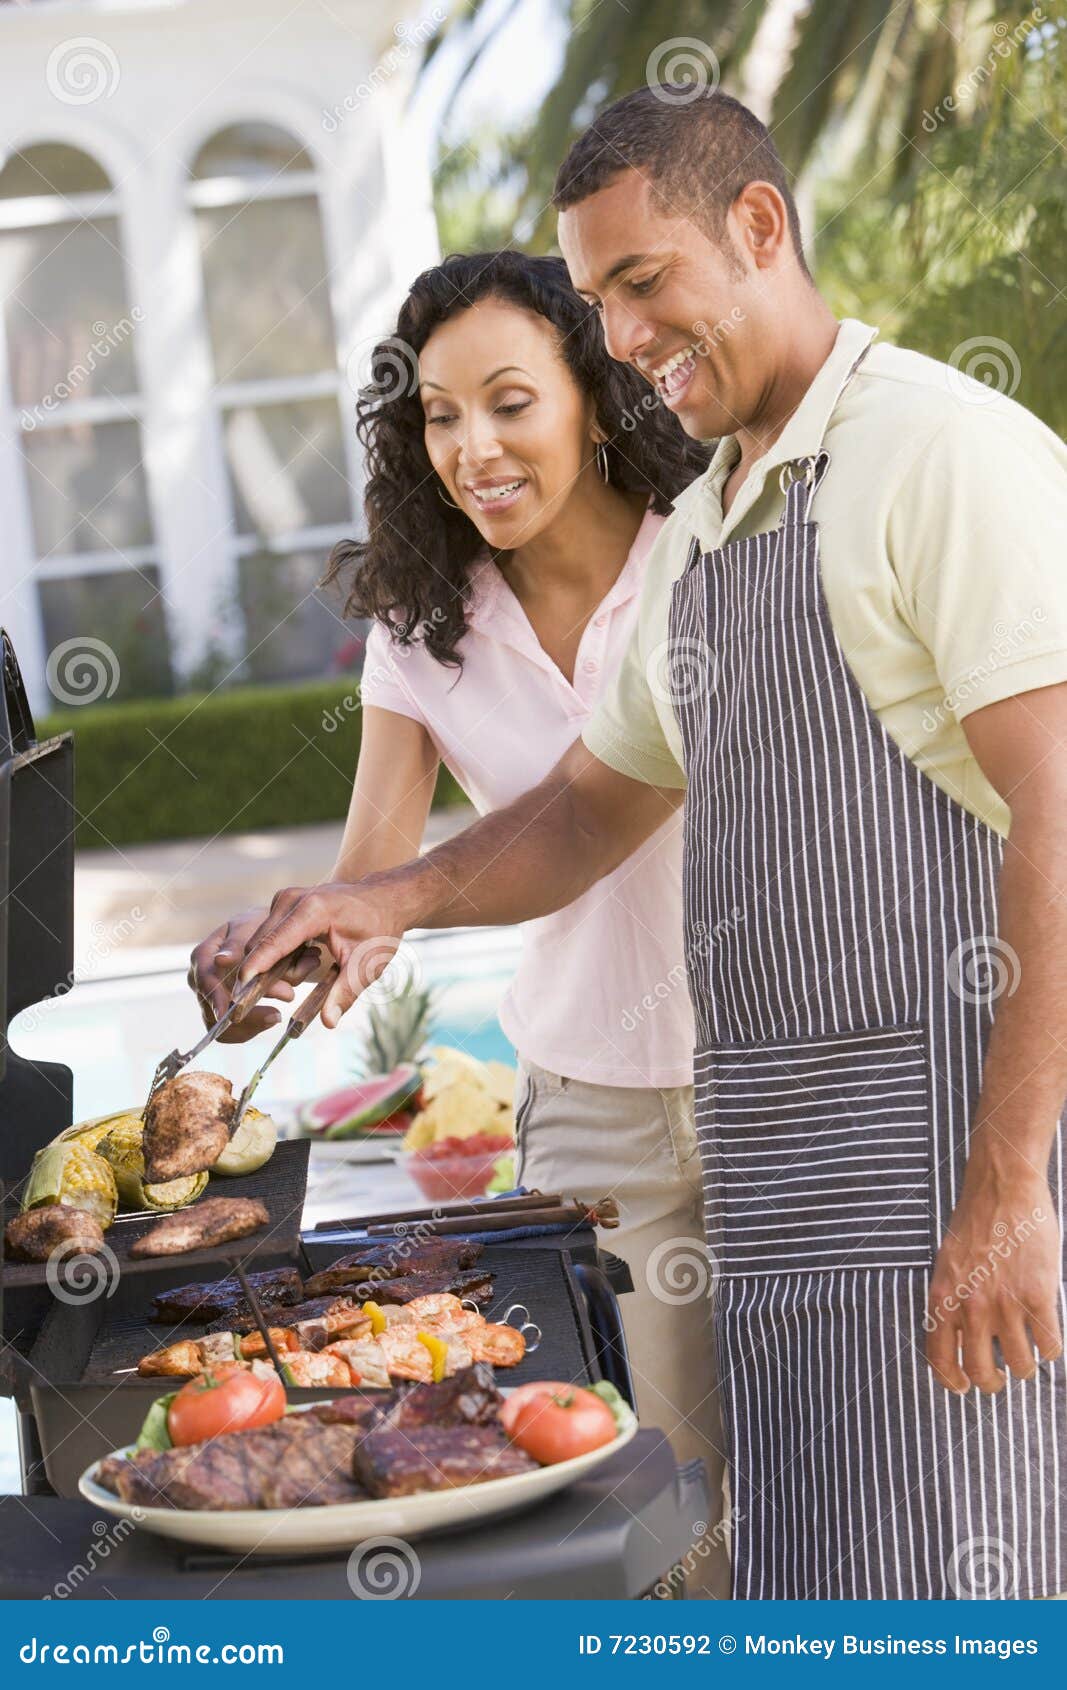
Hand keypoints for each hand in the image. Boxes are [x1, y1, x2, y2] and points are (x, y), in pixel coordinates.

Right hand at [188, 907, 322, 1041]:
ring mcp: (213, 998)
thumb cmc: (258, 926)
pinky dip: (255, 1027)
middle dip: (246, 1014)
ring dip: (253, 1023)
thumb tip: (221, 961)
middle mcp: (202, 979)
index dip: (215, 998)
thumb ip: (239, 944)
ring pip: (225, 1026)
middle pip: (213, 1009)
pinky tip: (271, 1017)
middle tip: (276, 1014)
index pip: (204, 980)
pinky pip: (235, 1031)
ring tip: (277, 1014)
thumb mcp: (252, 926)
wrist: (270, 934)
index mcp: (204, 955)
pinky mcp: (227, 1010)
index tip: (228, 1013)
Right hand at [238, 878, 413, 1029]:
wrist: (385, 900)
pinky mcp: (283, 904)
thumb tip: (328, 1021)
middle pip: (260, 944)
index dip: (255, 967)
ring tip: (317, 962)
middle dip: (267, 974)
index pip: (274, 942)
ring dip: (275, 964)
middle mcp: (293, 899)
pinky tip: (311, 956)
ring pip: (261, 941)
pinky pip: (268, 936)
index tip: (239, 990)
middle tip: (292, 991)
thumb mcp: (366, 965)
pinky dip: (278, 954)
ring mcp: (285, 899)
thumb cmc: (378, 930)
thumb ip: (345, 993)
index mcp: (313, 910)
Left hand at [926, 1163, 1062, 1394]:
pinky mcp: (1038, 1295)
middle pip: (982, 1372)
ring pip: (1021, 1364)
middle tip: (1003, 1378)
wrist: (1002, 1187)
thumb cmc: (977, 1222)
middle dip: (993, 1383)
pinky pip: (1049, 1344)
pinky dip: (1051, 1349)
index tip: (963, 1387)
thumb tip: (958, 1339)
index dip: (952, 1381)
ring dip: (1027, 1367)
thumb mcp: (948, 1263)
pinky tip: (1049, 1338)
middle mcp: (971, 1305)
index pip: (939, 1358)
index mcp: (943, 1296)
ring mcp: (1006, 1302)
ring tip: (1030, 1356)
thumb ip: (951, 1300)